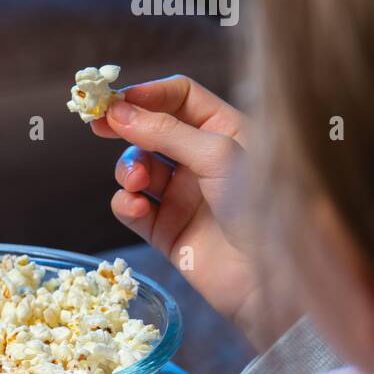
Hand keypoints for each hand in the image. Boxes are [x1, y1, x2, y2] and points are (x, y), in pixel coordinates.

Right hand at [92, 75, 282, 343]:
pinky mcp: (167, 230)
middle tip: (98, 125)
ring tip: (137, 182)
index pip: (180, 97)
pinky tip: (136, 206)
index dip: (148, 94)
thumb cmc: (263, 207)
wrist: (275, 278)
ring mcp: (184, 196)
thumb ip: (164, 131)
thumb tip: (118, 112)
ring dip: (128, 169)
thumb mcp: (217, 154)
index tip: (116, 100)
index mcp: (226, 132)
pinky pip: (133, 207)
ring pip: (137, 168)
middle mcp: (203, 160)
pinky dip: (127, 203)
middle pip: (151, 130)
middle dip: (125, 128)